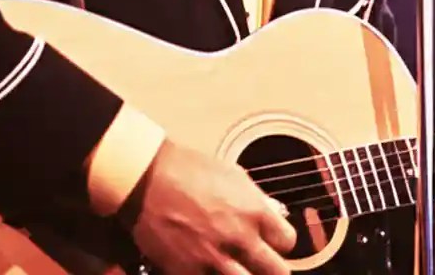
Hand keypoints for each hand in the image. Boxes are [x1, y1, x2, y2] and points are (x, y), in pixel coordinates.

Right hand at [125, 139, 296, 274]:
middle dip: (273, 269)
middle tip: (264, 266)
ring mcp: (214, 260)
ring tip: (237, 269)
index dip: (282, 243)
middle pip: (277, 272)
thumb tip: (272, 213)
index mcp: (255, 212)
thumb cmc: (186, 169)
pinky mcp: (187, 273)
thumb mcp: (233, 175)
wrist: (146, 179)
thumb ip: (256, 200)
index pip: (288, 242)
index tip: (274, 243)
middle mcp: (240, 239)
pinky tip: (210, 269)